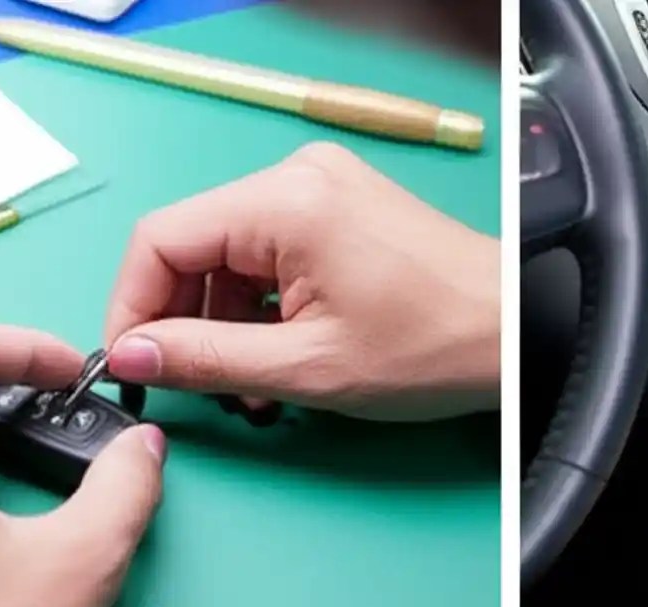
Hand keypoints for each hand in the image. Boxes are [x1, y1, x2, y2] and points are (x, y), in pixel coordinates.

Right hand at [103, 142, 499, 420]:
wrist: (514, 334)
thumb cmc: (438, 344)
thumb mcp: (306, 367)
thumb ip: (206, 359)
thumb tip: (133, 355)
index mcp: (287, 201)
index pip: (160, 239)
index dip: (132, 306)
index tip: (132, 360)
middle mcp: (300, 178)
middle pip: (194, 248)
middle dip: (186, 322)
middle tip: (197, 385)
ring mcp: (323, 190)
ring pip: (230, 258)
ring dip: (227, 325)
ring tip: (254, 387)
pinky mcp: (339, 211)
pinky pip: (269, 257)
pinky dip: (262, 309)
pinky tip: (279, 358)